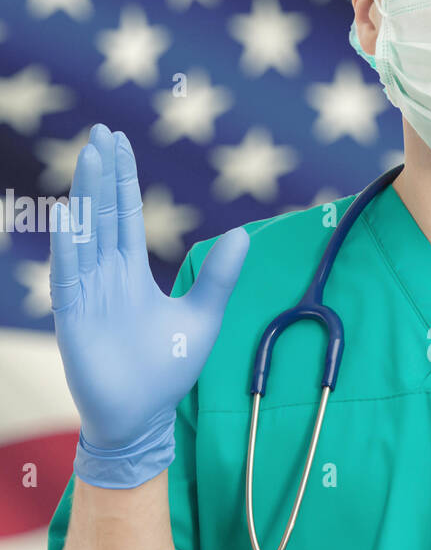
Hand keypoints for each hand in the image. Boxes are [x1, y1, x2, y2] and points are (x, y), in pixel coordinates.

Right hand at [50, 124, 248, 487]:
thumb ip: (219, 277)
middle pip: (103, 215)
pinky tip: (69, 218)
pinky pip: (70, 278)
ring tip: (86, 158)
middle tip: (99, 132)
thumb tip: (243, 233)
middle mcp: (105, 276)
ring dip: (85, 199)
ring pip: (85, 237)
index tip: (116, 141)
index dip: (121, 179)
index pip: (125, 215)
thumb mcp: (203, 317)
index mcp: (131, 273)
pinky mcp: (75, 320)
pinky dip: (69, 249)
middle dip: (101, 175)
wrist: (143, 416)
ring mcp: (87, 295)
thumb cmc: (166, 370)